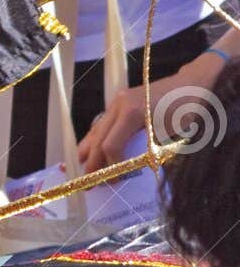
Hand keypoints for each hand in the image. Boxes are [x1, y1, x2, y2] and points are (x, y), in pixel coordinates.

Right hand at [77, 54, 225, 172]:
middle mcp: (119, 105)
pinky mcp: (120, 102)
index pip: (111, 145)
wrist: (189, 86)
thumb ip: (147, 150)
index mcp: (132, 113)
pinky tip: (90, 146)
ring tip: (78, 163)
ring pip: (96, 128)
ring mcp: (117, 101)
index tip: (114, 180)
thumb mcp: (169, 135)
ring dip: (88, 147)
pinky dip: (96, 136)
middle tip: (88, 180)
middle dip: (92, 160)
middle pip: (98, 137)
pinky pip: (103, 122)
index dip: (110, 165)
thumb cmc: (184, 111)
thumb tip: (131, 169)